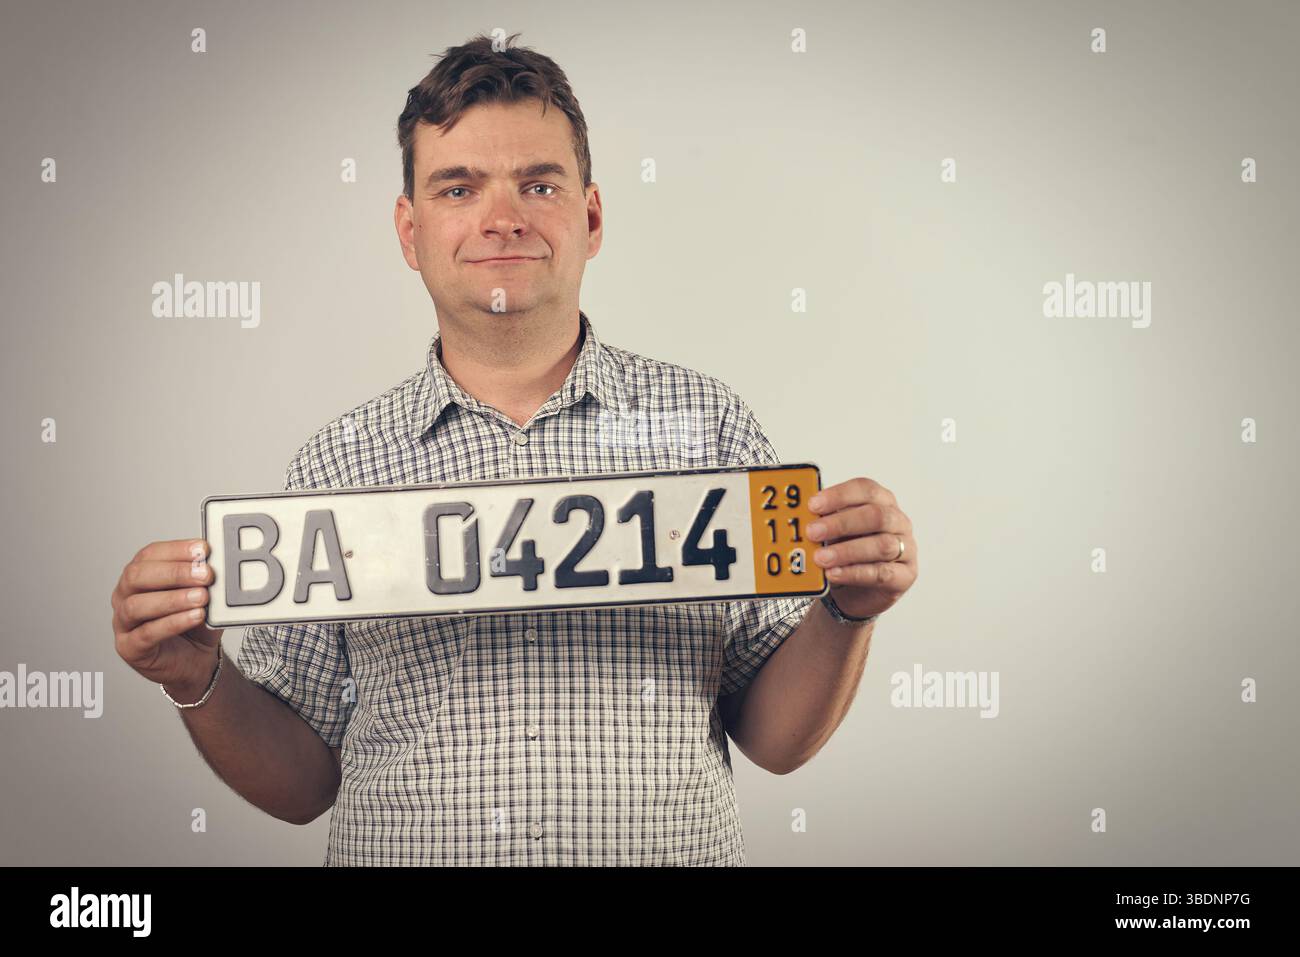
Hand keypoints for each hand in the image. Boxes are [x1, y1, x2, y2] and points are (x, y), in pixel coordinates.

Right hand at [112, 538, 223, 697]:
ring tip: (202, 598)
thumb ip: (205, 579)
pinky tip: (195, 617)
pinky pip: (146, 634)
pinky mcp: (129, 648)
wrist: (196, 659)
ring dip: (173, 599)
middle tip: (205, 574)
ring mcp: (123, 622)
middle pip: (137, 576)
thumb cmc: (195, 621)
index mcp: (140, 574)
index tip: (203, 549)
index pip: (150, 555)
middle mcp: (125, 595)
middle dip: (174, 572)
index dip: (176, 549)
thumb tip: (218, 563)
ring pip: (137, 605)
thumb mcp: (204, 594)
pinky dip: (173, 623)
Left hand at [806, 477, 916, 620]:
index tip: (813, 505)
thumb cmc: (845, 553)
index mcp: (881, 501)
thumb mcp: (833, 534)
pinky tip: (834, 574)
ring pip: (881, 545)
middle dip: (841, 524)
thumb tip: (801, 517)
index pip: (865, 489)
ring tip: (820, 558)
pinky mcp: (906, 575)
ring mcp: (906, 548)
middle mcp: (898, 521)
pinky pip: (882, 573)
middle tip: (812, 532)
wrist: (855, 592)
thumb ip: (824, 522)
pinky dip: (855, 573)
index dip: (839, 495)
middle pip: (875, 515)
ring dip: (847, 551)